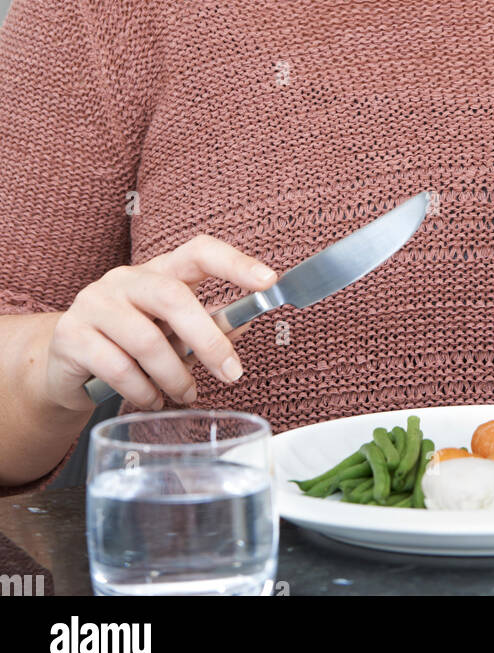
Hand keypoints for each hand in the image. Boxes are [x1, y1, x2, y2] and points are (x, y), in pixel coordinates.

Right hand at [44, 236, 277, 411]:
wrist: (65, 365)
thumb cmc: (129, 345)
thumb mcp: (170, 333)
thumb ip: (206, 328)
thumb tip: (244, 325)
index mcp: (156, 270)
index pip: (198, 252)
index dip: (235, 263)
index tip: (268, 281)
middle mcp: (123, 279)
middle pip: (173, 297)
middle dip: (208, 339)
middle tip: (232, 373)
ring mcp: (94, 304)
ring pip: (146, 340)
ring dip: (174, 376)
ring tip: (186, 395)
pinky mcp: (71, 337)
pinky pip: (117, 368)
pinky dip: (143, 391)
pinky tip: (152, 400)